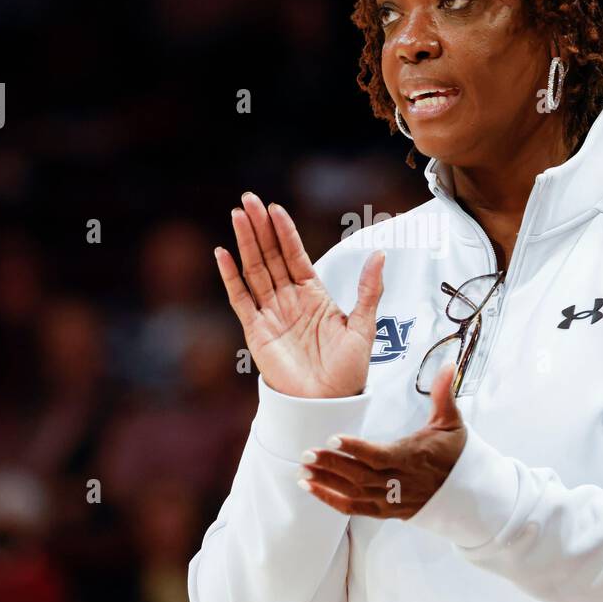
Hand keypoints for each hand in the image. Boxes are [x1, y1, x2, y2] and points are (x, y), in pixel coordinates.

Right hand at [215, 191, 384, 398]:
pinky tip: (222, 254)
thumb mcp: (363, 326)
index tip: (275, 207)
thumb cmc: (348, 370)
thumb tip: (380, 254)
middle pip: (270, 255)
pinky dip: (230, 277)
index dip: (284, 231)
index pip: (295, 254)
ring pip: (255, 270)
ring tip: (237, 215)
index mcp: (313, 295)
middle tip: (248, 199)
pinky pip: (240, 298)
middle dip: (260, 227)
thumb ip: (369, 290)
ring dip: (246, 243)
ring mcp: (270, 313)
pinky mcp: (255, 331)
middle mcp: (288, 299)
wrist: (328, 402)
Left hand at [298, 363, 467, 517]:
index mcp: (411, 458)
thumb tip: (449, 365)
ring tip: (302, 472)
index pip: (377, 456)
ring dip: (325, 484)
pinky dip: (331, 501)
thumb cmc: (457, 455)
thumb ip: (444, 393)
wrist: (470, 494)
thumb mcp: (452, 422)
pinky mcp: (386, 511)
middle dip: (330, 465)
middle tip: (306, 454)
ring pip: (353, 494)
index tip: (333, 439)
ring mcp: (391, 500)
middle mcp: (398, 482)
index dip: (354, 449)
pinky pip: (354, 509)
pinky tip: (312, 489)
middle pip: (358, 476)